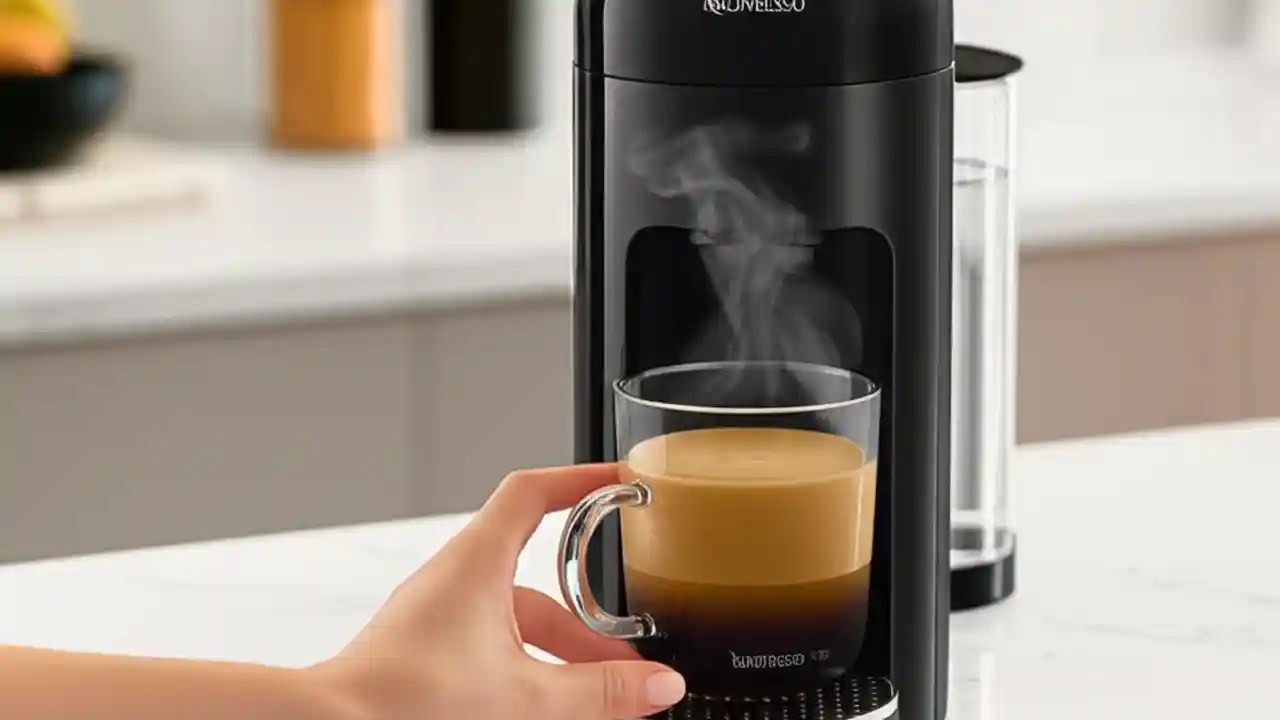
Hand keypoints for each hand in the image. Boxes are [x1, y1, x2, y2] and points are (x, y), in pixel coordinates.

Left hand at [312, 465, 685, 719]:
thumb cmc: (404, 701)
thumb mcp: (525, 698)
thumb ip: (599, 694)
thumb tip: (657, 685)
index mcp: (477, 563)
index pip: (533, 492)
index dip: (579, 479)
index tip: (618, 481)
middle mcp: (454, 582)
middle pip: (539, 585)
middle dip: (590, 629)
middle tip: (629, 667)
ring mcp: (438, 621)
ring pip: (516, 629)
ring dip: (559, 662)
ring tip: (597, 706)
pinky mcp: (426, 657)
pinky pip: (492, 653)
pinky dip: (526, 675)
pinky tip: (547, 712)